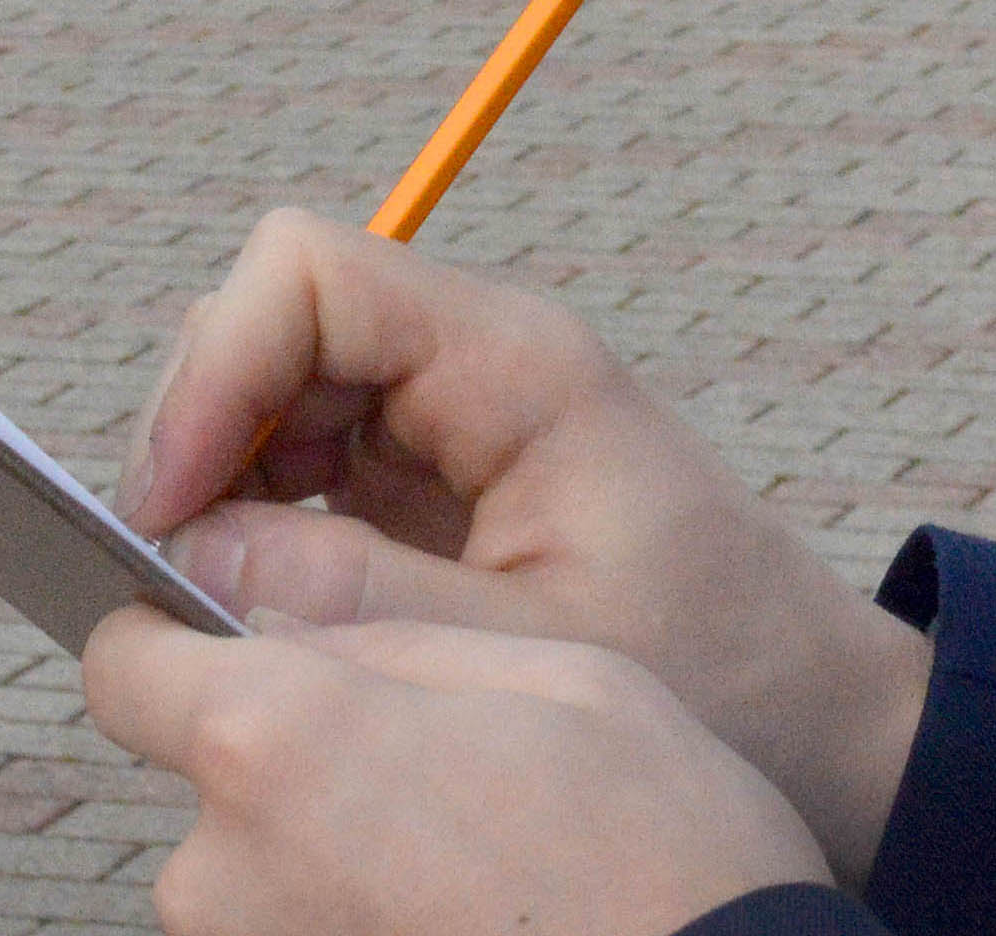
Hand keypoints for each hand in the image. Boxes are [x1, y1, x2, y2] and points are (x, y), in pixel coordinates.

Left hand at [86, 611, 824, 935]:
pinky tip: (459, 916)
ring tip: (466, 857)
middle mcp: (225, 872)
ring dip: (329, 849)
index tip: (233, 632)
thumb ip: (382, 631)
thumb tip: (278, 624)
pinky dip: (358, 919)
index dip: (170, 635)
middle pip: (206, 778)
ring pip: (254, 871)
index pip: (122, 662)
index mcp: (275, 740)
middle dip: (287, 755)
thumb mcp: (545, 664)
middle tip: (430, 762)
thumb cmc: (657, 847)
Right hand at [121, 212, 928, 883]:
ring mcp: (448, 416)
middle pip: (272, 323)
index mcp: (513, 362)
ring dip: (223, 484)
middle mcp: (472, 362)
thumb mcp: (534, 649)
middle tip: (173, 568)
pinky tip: (266, 609)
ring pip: (273, 392)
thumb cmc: (724, 674)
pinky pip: (303, 463)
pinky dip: (258, 524)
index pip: (309, 276)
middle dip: (205, 432)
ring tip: (217, 599)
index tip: (170, 500)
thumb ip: (356, 603)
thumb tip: (192, 555)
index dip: (219, 369)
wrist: (825, 719)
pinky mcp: (434, 479)